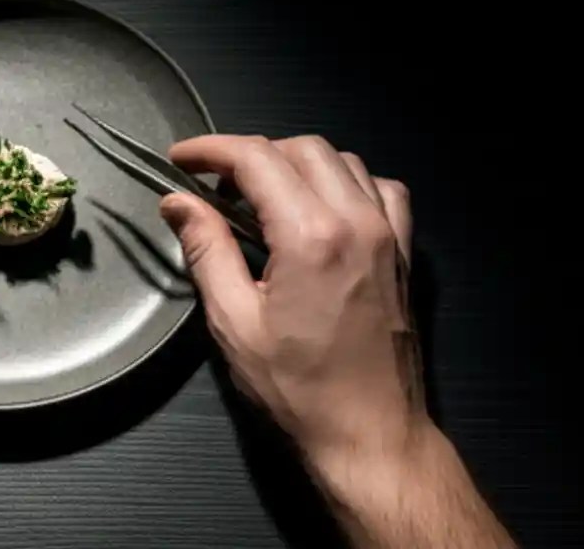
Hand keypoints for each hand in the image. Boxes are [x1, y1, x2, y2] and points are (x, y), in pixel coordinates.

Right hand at [161, 135, 515, 547]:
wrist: (372, 435)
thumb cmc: (299, 390)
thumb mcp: (234, 323)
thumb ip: (207, 250)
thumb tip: (178, 202)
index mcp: (310, 236)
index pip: (257, 159)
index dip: (211, 150)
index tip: (180, 160)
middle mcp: (357, 220)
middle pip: (301, 148)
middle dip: (251, 155)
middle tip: (214, 187)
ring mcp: (388, 234)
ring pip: (342, 161)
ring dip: (296, 163)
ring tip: (261, 198)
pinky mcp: (404, 252)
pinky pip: (380, 189)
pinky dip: (346, 183)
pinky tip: (322, 210)